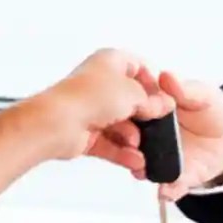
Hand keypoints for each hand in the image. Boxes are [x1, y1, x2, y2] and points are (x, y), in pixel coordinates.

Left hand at [34, 49, 172, 161]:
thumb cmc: (88, 97)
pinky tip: (135, 160)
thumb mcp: (133, 94)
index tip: (165, 99)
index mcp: (110, 62)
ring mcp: (92, 108)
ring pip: (122, 125)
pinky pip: (110, 142)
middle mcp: (100, 83)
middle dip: (145, 116)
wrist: (57, 122)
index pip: (138, 67)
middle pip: (131, 99)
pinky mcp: (86, 132)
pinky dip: (123, 152)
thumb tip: (165, 104)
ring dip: (134, 138)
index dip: (153, 83)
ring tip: (141, 147)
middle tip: (158, 126)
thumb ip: (152, 101)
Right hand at [91, 70, 222, 201]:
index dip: (126, 112)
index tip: (129, 112)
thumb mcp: (203, 95)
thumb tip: (166, 76)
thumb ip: (185, 89)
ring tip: (143, 171)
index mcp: (151, 110)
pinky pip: (167, 187)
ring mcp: (157, 158)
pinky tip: (166, 190)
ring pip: (141, 165)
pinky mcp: (173, 177)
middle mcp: (147, 136)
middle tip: (133, 144)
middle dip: (127, 143)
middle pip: (128, 141)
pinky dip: (166, 190)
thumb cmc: (210, 113)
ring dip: (140, 168)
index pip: (130, 110)